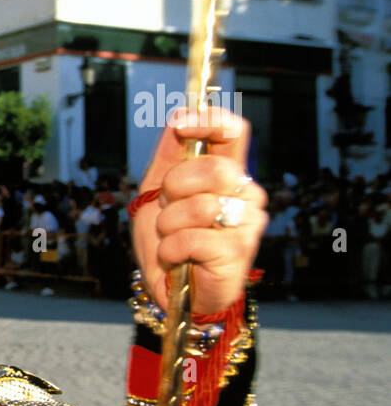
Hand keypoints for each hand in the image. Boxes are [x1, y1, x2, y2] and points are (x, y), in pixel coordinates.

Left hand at [132, 107, 268, 315]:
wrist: (169, 289)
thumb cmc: (166, 238)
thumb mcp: (156, 189)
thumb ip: (169, 153)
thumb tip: (180, 116)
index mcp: (227, 173)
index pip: (234, 132)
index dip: (210, 121)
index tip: (182, 125)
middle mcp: (246, 193)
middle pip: (212, 169)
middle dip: (174, 190)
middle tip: (168, 211)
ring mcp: (248, 222)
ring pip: (199, 206)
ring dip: (168, 225)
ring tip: (171, 239)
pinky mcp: (238, 251)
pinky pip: (191, 239)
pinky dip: (171, 250)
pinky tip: (177, 259)